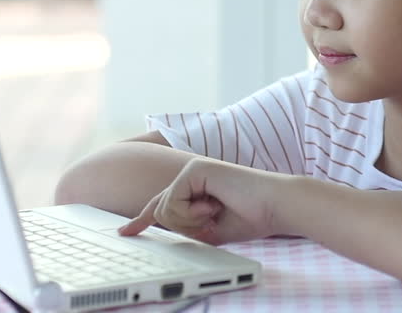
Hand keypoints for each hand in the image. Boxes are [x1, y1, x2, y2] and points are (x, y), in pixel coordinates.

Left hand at [117, 157, 288, 244]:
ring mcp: (191, 169)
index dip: (141, 220)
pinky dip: (192, 213)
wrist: (275, 206)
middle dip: (184, 226)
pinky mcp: (194, 169)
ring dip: (191, 221)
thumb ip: (185, 226)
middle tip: (212, 220)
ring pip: (165, 209)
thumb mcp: (210, 229)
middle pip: (161, 210)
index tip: (126, 232)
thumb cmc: (251, 217)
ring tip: (216, 212)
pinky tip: (213, 206)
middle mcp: (190, 174)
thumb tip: (158, 225)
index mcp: (195, 188)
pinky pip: (173, 202)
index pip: (162, 204)